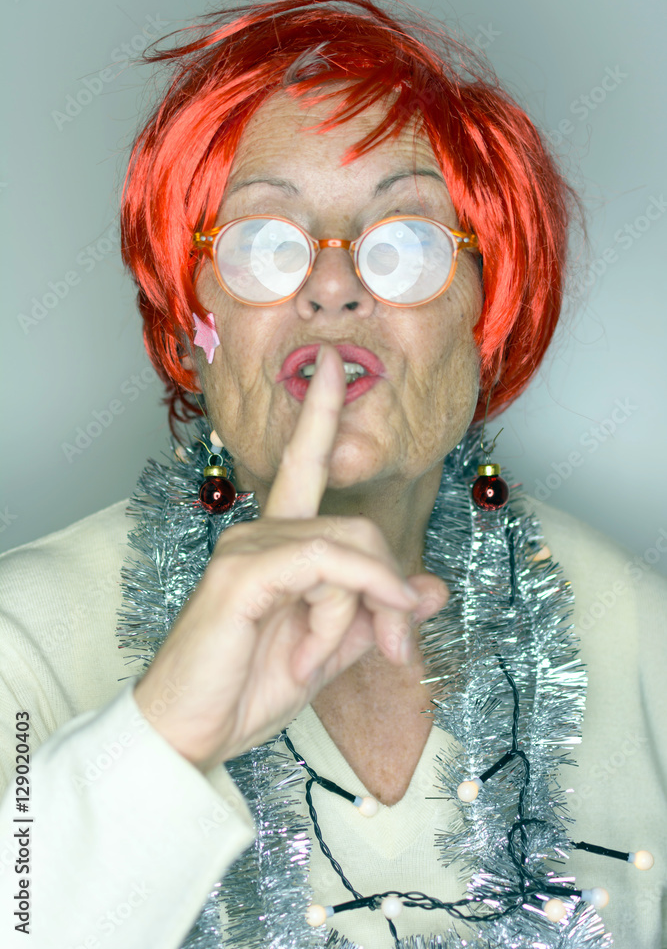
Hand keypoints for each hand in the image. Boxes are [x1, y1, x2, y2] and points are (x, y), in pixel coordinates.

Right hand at [133, 344, 448, 770]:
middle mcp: (260, 531)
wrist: (191, 735)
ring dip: (362, 612)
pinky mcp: (242, 572)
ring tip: (333, 663)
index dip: (321, 410)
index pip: (304, 461)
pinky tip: (335, 646)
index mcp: (279, 541)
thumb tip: (435, 588)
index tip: (333, 361)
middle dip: (390, 591)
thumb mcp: (330, 651)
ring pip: (346, 551)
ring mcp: (247, 547)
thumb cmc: (248, 688)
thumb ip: (378, 616)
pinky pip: (323, 566)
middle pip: (358, 527)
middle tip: (397, 652)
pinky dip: (346, 604)